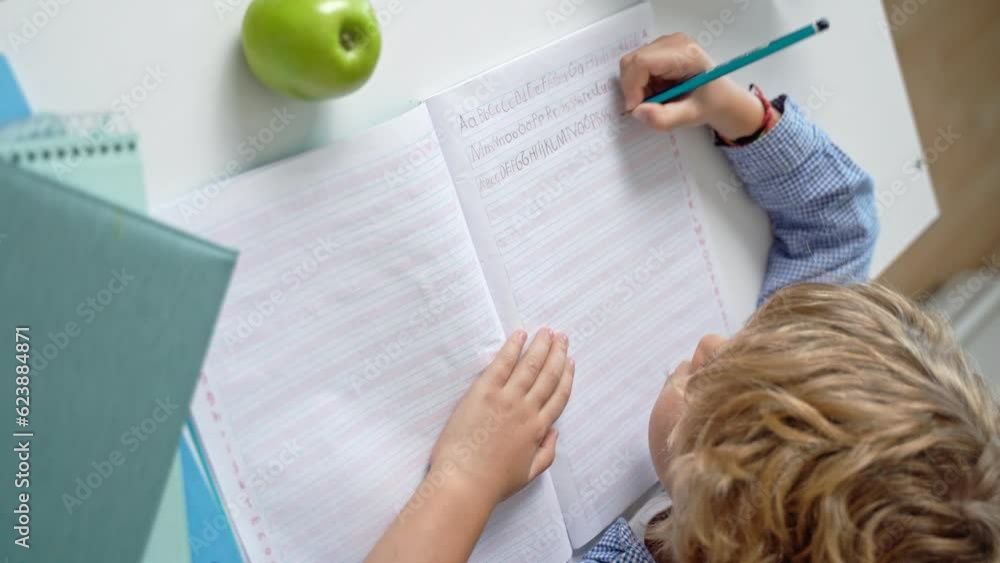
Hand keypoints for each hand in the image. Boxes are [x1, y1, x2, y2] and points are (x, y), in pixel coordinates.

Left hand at [429, 328, 573, 504]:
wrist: (465, 482)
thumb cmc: (494, 483)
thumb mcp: (529, 474)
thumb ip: (547, 453)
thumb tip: (555, 433)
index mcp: (538, 429)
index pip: (559, 396)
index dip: (567, 376)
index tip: (571, 361)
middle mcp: (527, 409)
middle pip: (548, 376)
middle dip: (557, 354)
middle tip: (562, 337)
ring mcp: (506, 399)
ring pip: (530, 366)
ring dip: (540, 346)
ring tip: (547, 331)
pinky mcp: (484, 392)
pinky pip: (502, 364)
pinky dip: (513, 347)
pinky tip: (520, 334)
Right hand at [619, 34, 765, 137]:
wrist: (719, 95)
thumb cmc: (709, 103)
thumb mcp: (690, 116)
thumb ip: (664, 118)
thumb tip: (637, 112)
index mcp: (685, 54)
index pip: (643, 62)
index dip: (632, 87)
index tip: (636, 108)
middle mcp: (673, 42)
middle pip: (632, 61)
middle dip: (632, 88)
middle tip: (646, 106)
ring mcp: (664, 42)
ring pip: (630, 64)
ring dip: (635, 86)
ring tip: (656, 98)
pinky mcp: (658, 48)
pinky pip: (635, 65)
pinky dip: (638, 83)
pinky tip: (656, 91)